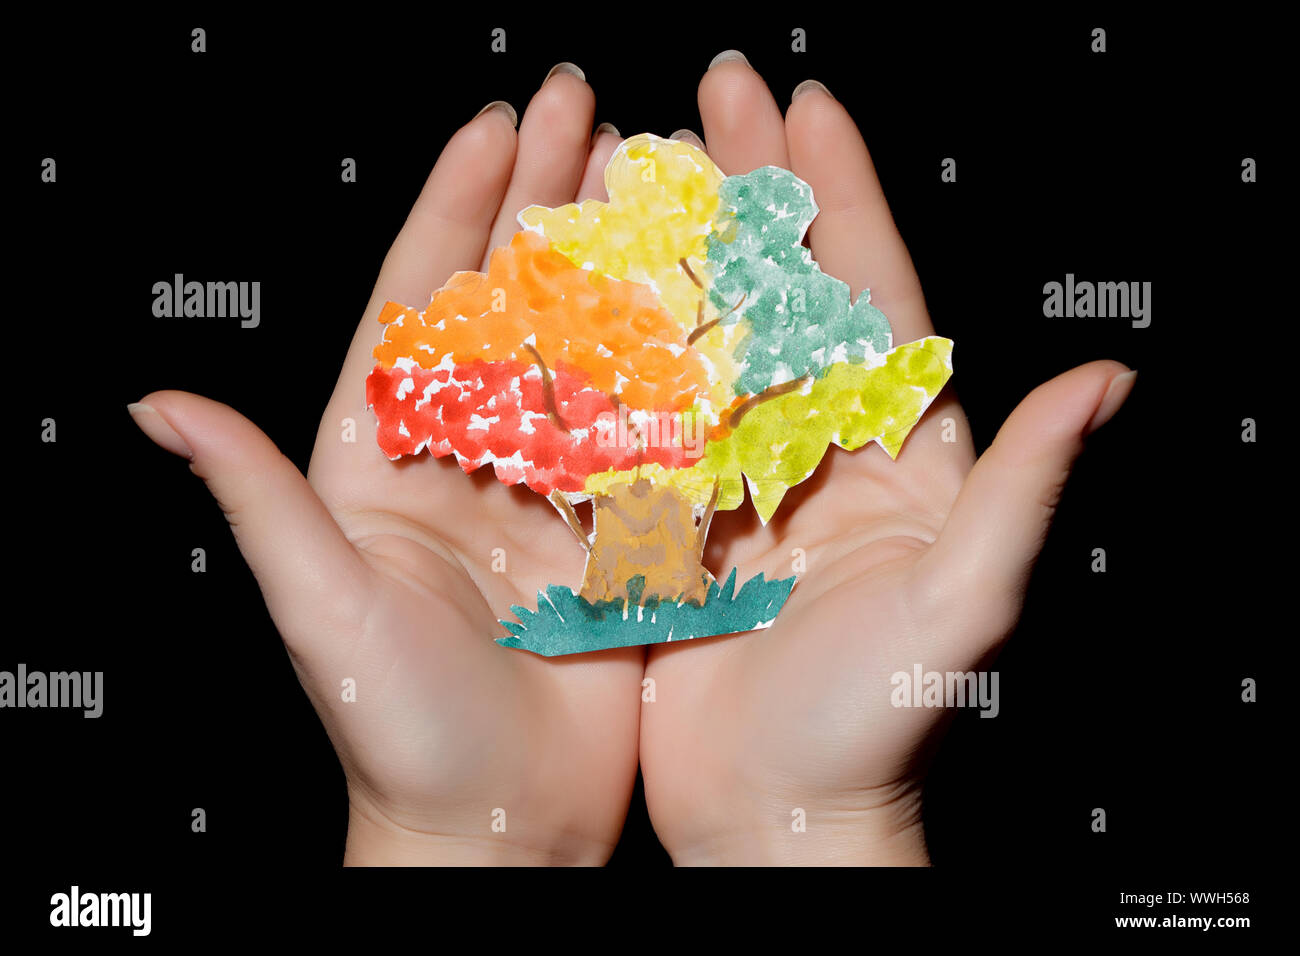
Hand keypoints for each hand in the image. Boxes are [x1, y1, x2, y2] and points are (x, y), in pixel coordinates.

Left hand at [128, 64, 646, 864]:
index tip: (493, 123)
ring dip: (619, 266)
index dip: (453, 208)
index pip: (418, 302)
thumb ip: (257, 497)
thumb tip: (157, 406)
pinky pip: (646, 431)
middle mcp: (468, 456)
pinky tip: (713, 306)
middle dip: (545, 204)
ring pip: (585, 350)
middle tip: (588, 112)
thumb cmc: (391, 728)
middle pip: (509, 303)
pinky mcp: (611, 531)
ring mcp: (546, 487)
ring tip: (658, 184)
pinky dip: (679, 366)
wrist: (494, 824)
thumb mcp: (319, 605)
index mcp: (385, 455)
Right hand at [637, 55, 1134, 863]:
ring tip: (625, 169)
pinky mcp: (667, 521)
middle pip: (774, 293)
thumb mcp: (962, 603)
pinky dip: (607, 352)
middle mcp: (810, 448)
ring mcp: (732, 478)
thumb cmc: (876, 727)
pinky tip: (568, 296)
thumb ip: (1021, 488)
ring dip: (664, 252)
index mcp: (888, 451)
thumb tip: (1109, 381)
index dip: (840, 197)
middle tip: (708, 96)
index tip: (806, 106)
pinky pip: (635, 418)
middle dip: (745, 191)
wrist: (777, 817)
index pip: (869, 295)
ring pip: (698, 339)